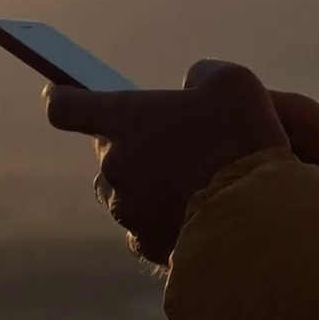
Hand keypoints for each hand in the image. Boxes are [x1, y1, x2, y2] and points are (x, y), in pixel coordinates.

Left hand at [44, 60, 288, 265]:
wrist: (258, 219)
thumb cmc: (243, 142)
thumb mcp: (232, 83)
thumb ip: (202, 75)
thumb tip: (191, 88)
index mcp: (124, 119)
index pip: (65, 106)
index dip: (63, 98)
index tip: (60, 94)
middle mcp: (115, 165)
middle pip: (106, 152)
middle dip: (132, 146)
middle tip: (173, 145)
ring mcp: (127, 209)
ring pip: (124, 193)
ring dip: (146, 186)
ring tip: (190, 183)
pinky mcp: (146, 244)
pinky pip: (144, 228)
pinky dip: (163, 221)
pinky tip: (197, 215)